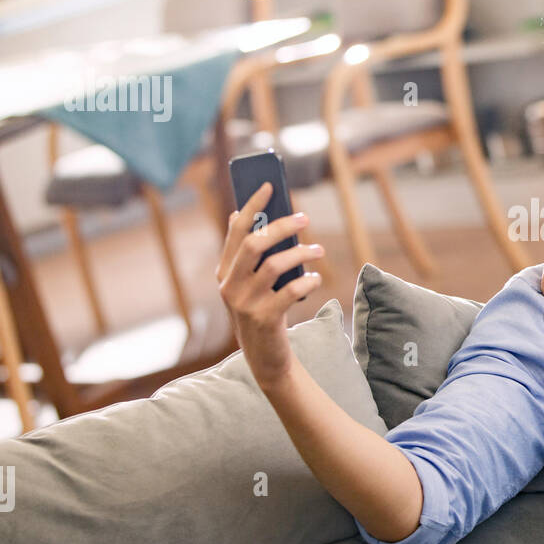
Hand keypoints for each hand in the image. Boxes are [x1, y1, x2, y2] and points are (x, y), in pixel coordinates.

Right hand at [216, 181, 323, 387]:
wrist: (265, 358)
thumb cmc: (263, 311)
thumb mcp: (250, 283)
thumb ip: (248, 254)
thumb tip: (241, 213)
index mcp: (224, 272)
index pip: (236, 231)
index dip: (252, 206)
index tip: (268, 186)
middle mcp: (229, 286)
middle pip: (254, 243)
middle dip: (282, 226)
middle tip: (305, 218)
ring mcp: (245, 303)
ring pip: (275, 265)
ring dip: (302, 253)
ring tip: (319, 250)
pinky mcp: (264, 319)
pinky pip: (290, 291)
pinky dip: (307, 281)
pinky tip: (315, 278)